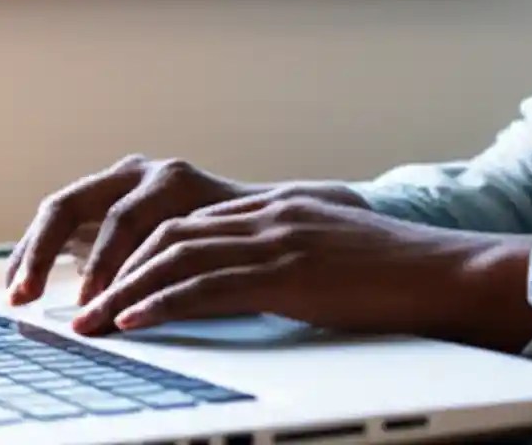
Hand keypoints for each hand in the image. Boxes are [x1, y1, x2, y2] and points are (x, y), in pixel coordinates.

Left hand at [6, 155, 365, 306]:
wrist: (442, 271)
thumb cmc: (400, 272)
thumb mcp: (336, 251)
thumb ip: (294, 254)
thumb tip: (260, 283)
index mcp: (283, 208)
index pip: (195, 224)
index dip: (147, 255)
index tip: (118, 285)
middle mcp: (272, 216)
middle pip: (173, 234)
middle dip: (122, 272)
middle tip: (90, 307)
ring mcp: (277, 241)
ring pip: (178, 258)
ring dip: (127, 293)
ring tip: (94, 322)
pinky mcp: (285, 274)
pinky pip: (207, 287)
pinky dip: (162, 305)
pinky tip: (134, 322)